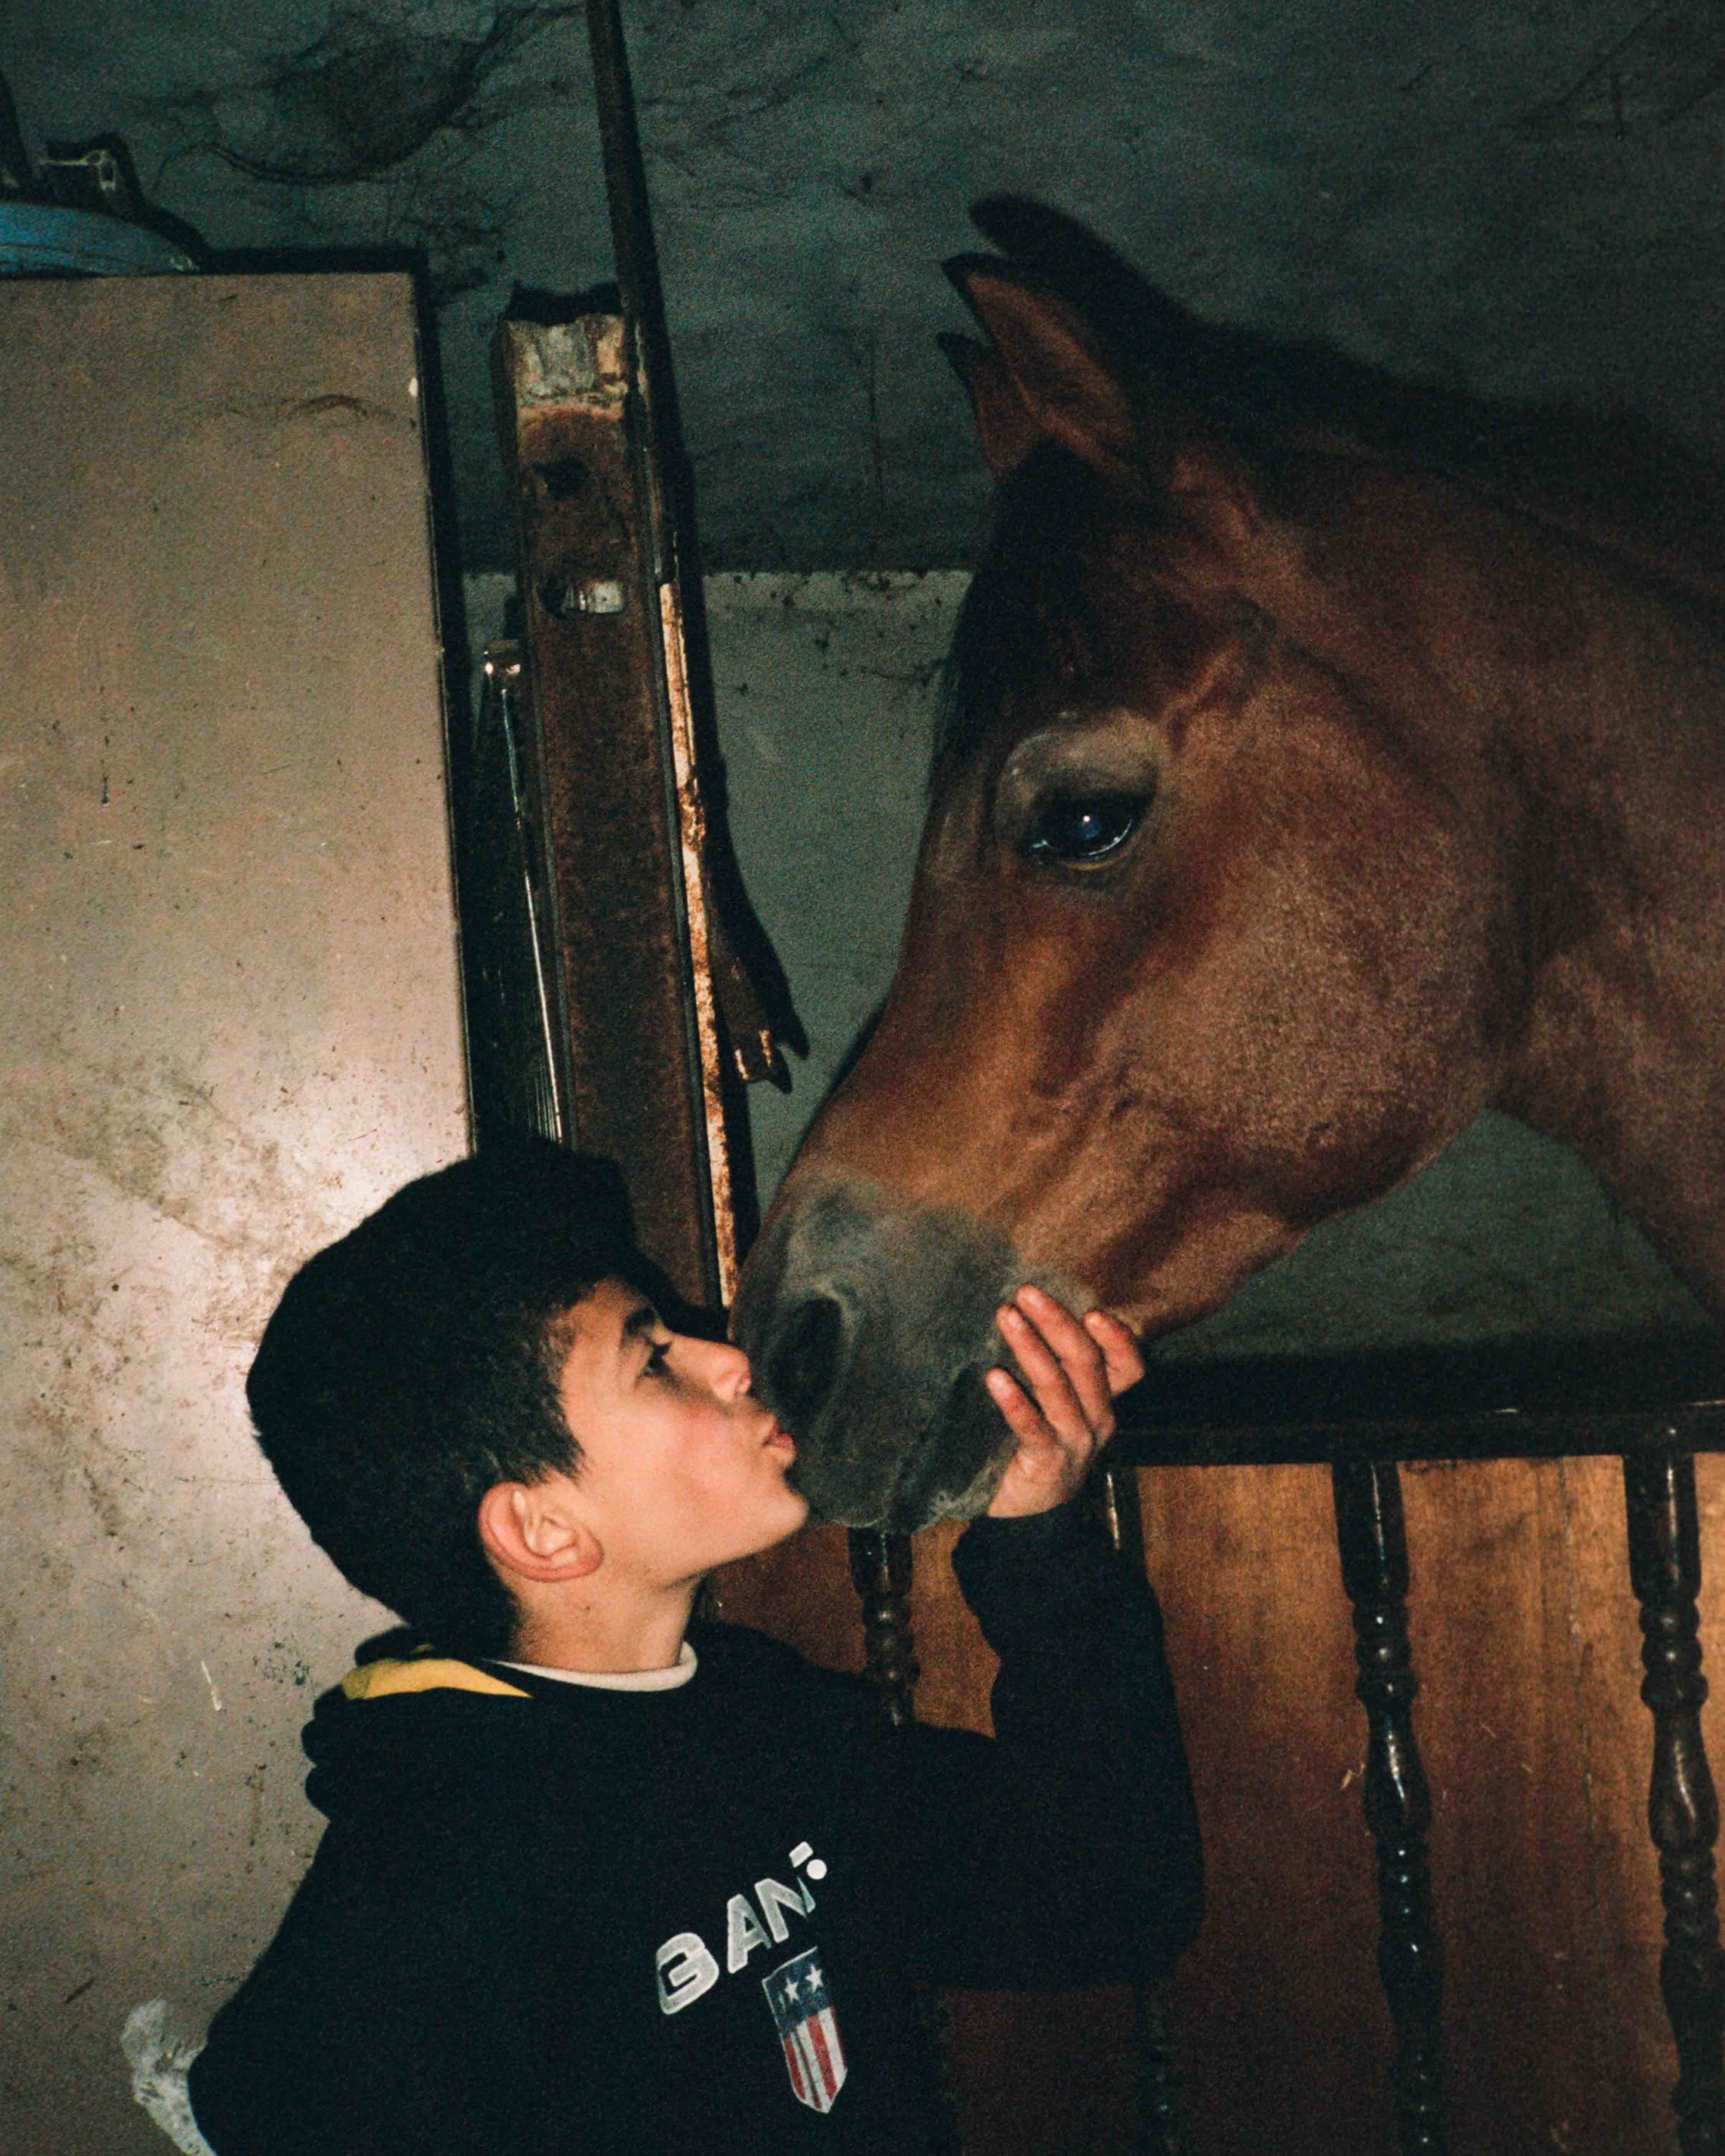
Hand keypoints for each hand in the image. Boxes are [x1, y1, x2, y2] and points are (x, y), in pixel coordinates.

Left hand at [983, 1283, 1144, 1518]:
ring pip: (1060, 1388)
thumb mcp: (1052, 1400)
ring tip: (1007, 1318)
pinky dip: (1014, 1401)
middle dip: (1058, 1323)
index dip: (1117, 1338)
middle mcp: (1096, 1420)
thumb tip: (1023, 1308)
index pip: (1128, 1366)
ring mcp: (1075, 1443)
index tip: (1093, 1310)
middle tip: (1027, 1292)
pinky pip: (1033, 1428)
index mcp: (1102, 1400)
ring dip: (1031, 1348)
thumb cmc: (1033, 1439)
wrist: (1025, 1511)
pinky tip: (994, 1377)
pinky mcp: (1047, 1465)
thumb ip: (1051, 1364)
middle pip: (1087, 1364)